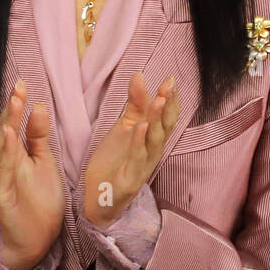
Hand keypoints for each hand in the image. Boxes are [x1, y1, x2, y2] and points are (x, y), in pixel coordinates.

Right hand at [0, 79, 65, 269]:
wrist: (37, 239)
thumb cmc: (39, 200)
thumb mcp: (43, 162)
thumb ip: (38, 136)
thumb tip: (38, 105)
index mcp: (10, 154)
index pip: (11, 124)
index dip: (15, 104)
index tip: (21, 83)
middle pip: (3, 132)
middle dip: (10, 111)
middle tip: (17, 88)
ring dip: (6, 127)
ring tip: (13, 105)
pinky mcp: (1, 197)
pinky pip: (2, 173)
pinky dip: (6, 155)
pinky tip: (11, 138)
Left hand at [82, 72, 179, 230]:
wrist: (99, 194)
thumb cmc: (116, 159)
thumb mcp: (125, 127)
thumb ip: (135, 103)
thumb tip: (139, 75)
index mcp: (154, 138)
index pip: (167, 116)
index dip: (171, 99)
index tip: (170, 79)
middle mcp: (153, 150)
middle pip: (165, 126)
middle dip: (168, 106)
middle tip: (168, 87)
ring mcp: (144, 164)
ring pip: (155, 140)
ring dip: (157, 120)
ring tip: (158, 101)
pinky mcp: (131, 178)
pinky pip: (137, 157)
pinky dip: (140, 142)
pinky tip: (140, 127)